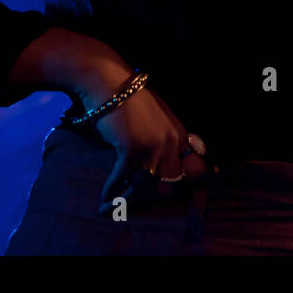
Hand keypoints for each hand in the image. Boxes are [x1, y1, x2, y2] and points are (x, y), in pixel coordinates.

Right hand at [90, 85, 211, 215]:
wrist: (109, 83)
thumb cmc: (127, 101)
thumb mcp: (152, 120)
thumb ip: (159, 141)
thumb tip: (154, 171)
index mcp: (178, 135)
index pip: (188, 172)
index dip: (180, 191)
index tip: (166, 202)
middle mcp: (170, 142)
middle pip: (168, 184)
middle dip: (151, 200)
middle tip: (133, 207)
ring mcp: (152, 146)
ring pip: (144, 186)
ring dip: (126, 200)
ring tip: (111, 209)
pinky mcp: (132, 149)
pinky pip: (122, 179)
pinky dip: (111, 191)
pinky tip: (103, 199)